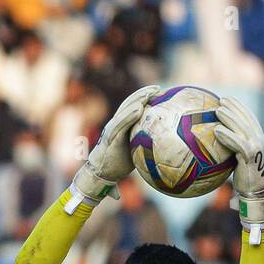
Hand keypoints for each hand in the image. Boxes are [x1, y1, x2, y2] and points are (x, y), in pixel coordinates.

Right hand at [68, 84, 160, 207]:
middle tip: (158, 88)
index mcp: (122, 126)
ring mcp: (112, 129)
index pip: (134, 107)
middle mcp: (116, 124)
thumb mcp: (134, 151)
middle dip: (143, 94)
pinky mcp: (110, 137)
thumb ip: (144, 143)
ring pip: (125, 110)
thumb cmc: (117, 165)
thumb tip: (164, 146)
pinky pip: (121, 124)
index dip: (145, 98)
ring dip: (138, 100)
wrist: (100, 174)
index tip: (160, 92)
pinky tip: (139, 108)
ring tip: (150, 93)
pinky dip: (130, 115)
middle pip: (130, 104)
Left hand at [214, 96, 263, 240]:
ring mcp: (257, 148)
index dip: (240, 108)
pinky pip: (237, 143)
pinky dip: (227, 136)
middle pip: (247, 120)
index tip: (228, 100)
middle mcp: (260, 141)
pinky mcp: (250, 157)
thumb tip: (215, 144)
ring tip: (217, 110)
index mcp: (259, 140)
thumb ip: (232, 150)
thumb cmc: (244, 181)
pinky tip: (216, 131)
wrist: (254, 195)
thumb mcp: (238, 162)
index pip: (250, 119)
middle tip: (222, 100)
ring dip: (229, 118)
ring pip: (242, 128)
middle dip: (235, 108)